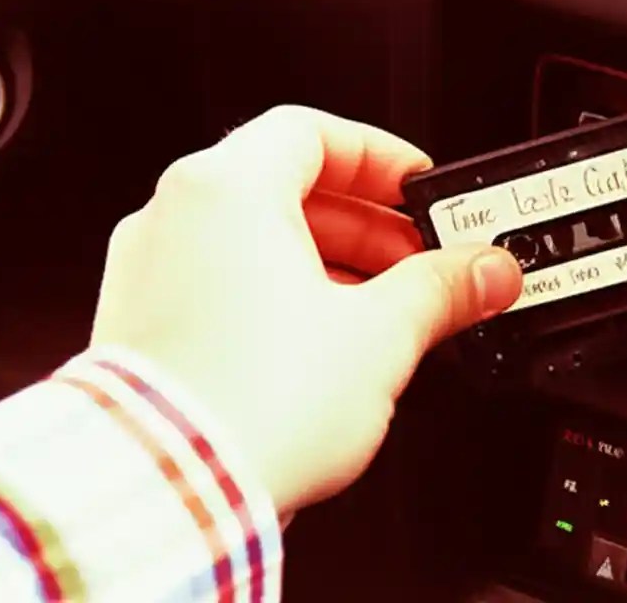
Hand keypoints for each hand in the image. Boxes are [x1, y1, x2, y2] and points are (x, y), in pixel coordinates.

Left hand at [88, 106, 522, 513]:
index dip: (381, 158)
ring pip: (256, 244)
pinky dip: (280, 301)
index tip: (421, 193)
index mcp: (226, 190)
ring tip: (387, 316)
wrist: (171, 494)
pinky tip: (329, 350)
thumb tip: (485, 272)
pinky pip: (224, 289)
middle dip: (369, 227)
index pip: (312, 132)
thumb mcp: (380, 335)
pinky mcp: (141, 332)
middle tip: (425, 264)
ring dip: (330, 268)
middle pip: (287, 190)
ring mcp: (149, 276)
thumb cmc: (251, 405)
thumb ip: (444, 288)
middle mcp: (174, 220)